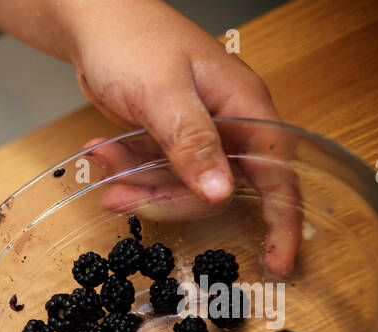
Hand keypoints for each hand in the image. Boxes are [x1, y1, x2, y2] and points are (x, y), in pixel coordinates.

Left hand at [0, 0, 300, 275]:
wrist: (95, 21)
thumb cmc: (132, 41)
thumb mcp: (162, 95)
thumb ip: (191, 143)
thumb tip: (220, 192)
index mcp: (243, 106)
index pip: (278, 172)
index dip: (282, 220)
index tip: (279, 263)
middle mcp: (228, 123)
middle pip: (215, 190)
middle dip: (167, 199)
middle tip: (122, 197)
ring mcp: (198, 133)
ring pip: (180, 186)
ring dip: (139, 184)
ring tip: (103, 162)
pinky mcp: (169, 140)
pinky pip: (156, 172)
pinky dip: (128, 169)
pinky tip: (102, 151)